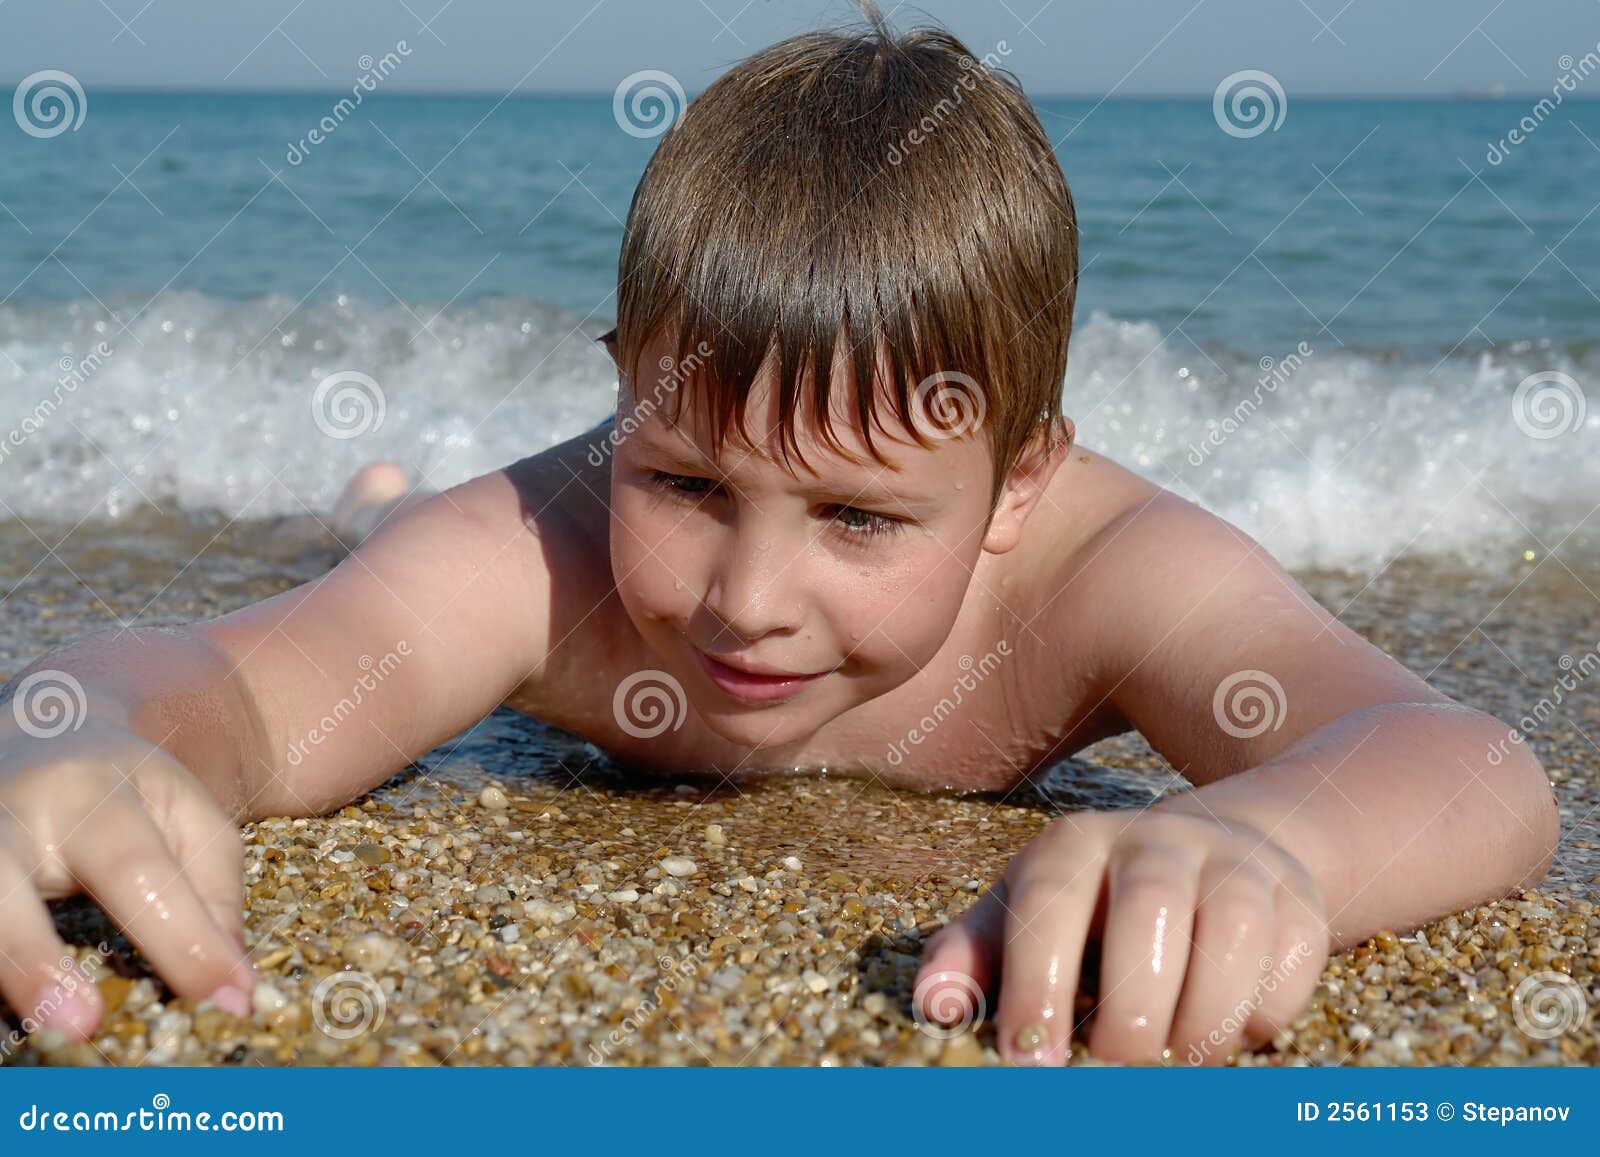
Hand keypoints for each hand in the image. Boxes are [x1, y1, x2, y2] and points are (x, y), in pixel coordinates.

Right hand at [0, 715, 258, 1040]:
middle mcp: (10, 816)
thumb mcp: (187, 814)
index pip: (140, 871)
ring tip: (34, 1032)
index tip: (228, 1003)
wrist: (47, 729)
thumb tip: (231, 986)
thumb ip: (215, 891)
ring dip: (0, 967)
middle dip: (32, 956)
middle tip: (80, 1025)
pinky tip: (8, 1019)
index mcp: (91, 794)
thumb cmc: (129, 792)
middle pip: (4, 881)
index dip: (185, 940)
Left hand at [914, 808, 1328, 1063]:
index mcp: (1074, 845)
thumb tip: (935, 1008)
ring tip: (1180, 1064)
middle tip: (1118, 1070)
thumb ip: (970, 958)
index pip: (1049, 901)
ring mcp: (1236, 862)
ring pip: (1234, 927)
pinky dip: (1267, 1008)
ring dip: (1207, 1015)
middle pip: (1151, 906)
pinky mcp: (1298, 896)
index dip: (1038, 983)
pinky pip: (1296, 952)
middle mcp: (1156, 838)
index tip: (1031, 1064)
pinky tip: (1235, 1037)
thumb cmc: (1089, 906)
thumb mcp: (1019, 915)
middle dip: (1134, 1004)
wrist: (1207, 851)